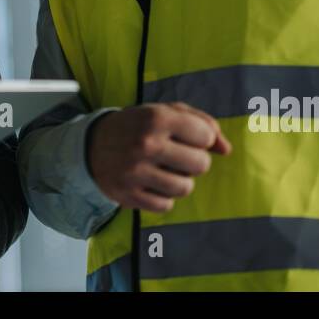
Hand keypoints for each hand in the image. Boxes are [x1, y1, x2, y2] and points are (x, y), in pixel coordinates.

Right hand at [88, 102, 230, 211]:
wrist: (92, 145)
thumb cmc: (138, 126)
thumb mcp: (166, 112)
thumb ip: (202, 123)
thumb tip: (227, 150)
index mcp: (157, 117)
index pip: (205, 136)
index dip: (201, 138)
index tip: (187, 137)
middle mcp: (147, 144)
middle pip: (200, 164)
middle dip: (193, 161)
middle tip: (176, 156)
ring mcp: (136, 172)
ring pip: (185, 188)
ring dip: (180, 181)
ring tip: (165, 171)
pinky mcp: (129, 195)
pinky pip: (166, 205)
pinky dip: (163, 197)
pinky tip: (151, 184)